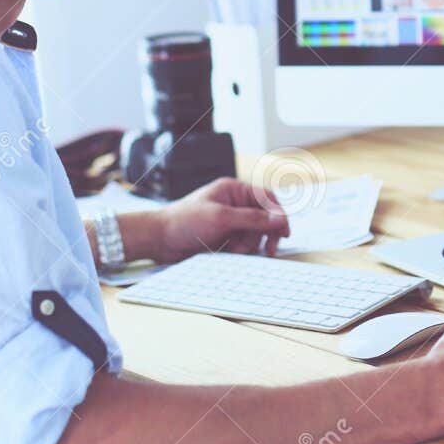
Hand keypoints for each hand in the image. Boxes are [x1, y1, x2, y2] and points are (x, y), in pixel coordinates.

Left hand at [126, 177, 290, 263]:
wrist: (159, 239)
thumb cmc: (184, 221)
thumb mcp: (221, 218)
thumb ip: (253, 218)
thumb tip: (280, 218)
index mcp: (234, 190)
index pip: (267, 198)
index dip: (279, 214)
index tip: (284, 232)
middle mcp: (234, 203)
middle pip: (264, 217)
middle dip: (265, 233)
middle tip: (269, 249)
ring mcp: (229, 221)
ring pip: (255, 232)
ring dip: (251, 243)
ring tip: (237, 251)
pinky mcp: (224, 236)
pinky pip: (244, 242)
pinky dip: (243, 249)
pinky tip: (232, 253)